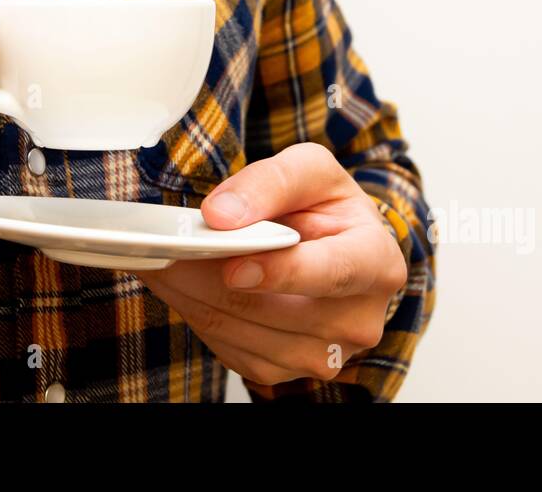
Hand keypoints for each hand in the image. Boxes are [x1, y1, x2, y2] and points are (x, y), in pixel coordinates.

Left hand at [136, 143, 406, 384]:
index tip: (233, 267)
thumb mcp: (309, 170)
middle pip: (275, 309)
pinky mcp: (285, 371)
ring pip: (244, 332)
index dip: (281, 273)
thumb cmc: (324, 207)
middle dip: (211, 277)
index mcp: (377, 262)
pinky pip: (230, 348)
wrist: (331, 246)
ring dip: (194, 296)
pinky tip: (186, 285)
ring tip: (166, 261)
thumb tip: (220, 216)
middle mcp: (358, 319)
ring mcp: (323, 354)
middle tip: (164, 250)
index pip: (332, 274)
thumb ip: (269, 182)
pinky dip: (199, 315)